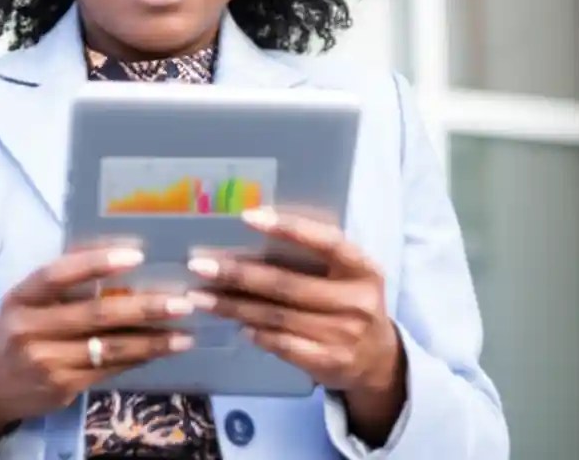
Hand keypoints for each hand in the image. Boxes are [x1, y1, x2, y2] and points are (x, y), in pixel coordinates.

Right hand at [0, 246, 196, 443]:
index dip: (96, 263)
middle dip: (143, 307)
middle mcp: (28, 329)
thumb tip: (119, 253)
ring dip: (151, 340)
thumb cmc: (21, 331)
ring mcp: (45, 361)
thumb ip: (63, 281)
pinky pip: (109, 369)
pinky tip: (161, 350)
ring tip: (184, 333)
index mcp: (20, 298)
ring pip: (108, 347)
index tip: (136, 255)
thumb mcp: (28, 301)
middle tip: (181, 301)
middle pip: (93, 315)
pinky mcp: (62, 387)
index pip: (57, 275)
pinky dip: (139, 358)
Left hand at [186, 206, 405, 442]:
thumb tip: (250, 234)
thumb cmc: (350, 302)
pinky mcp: (329, 361)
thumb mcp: (347, 276)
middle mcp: (356, 301)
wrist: (379, 359)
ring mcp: (344, 335)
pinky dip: (255, 333)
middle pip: (288, 285)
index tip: (248, 216)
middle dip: (238, 274)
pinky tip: (236, 324)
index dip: (288, 228)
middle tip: (199, 266)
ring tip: (200, 297)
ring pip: (277, 317)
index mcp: (363, 269)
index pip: (326, 242)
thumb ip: (314, 258)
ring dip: (234, 306)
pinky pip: (282, 344)